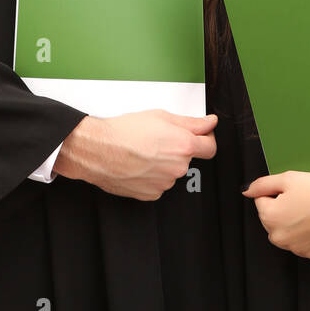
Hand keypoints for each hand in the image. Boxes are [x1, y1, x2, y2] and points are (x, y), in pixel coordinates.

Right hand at [54, 109, 217, 199]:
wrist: (98, 151)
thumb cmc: (123, 132)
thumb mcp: (160, 116)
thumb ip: (191, 122)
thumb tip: (208, 123)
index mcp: (184, 146)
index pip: (210, 146)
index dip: (206, 139)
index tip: (202, 135)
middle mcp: (177, 167)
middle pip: (188, 158)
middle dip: (178, 149)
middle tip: (159, 139)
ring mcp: (165, 183)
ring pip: (171, 172)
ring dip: (163, 163)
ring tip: (143, 151)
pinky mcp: (151, 194)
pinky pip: (158, 184)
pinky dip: (151, 176)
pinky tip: (139, 164)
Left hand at [241, 171, 309, 257]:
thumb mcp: (289, 178)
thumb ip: (262, 184)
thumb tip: (247, 190)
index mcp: (270, 217)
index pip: (261, 201)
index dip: (276, 193)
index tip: (292, 192)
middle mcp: (279, 237)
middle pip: (271, 219)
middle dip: (281, 209)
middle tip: (302, 200)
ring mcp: (295, 248)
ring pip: (285, 232)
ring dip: (291, 223)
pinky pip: (299, 243)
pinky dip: (305, 234)